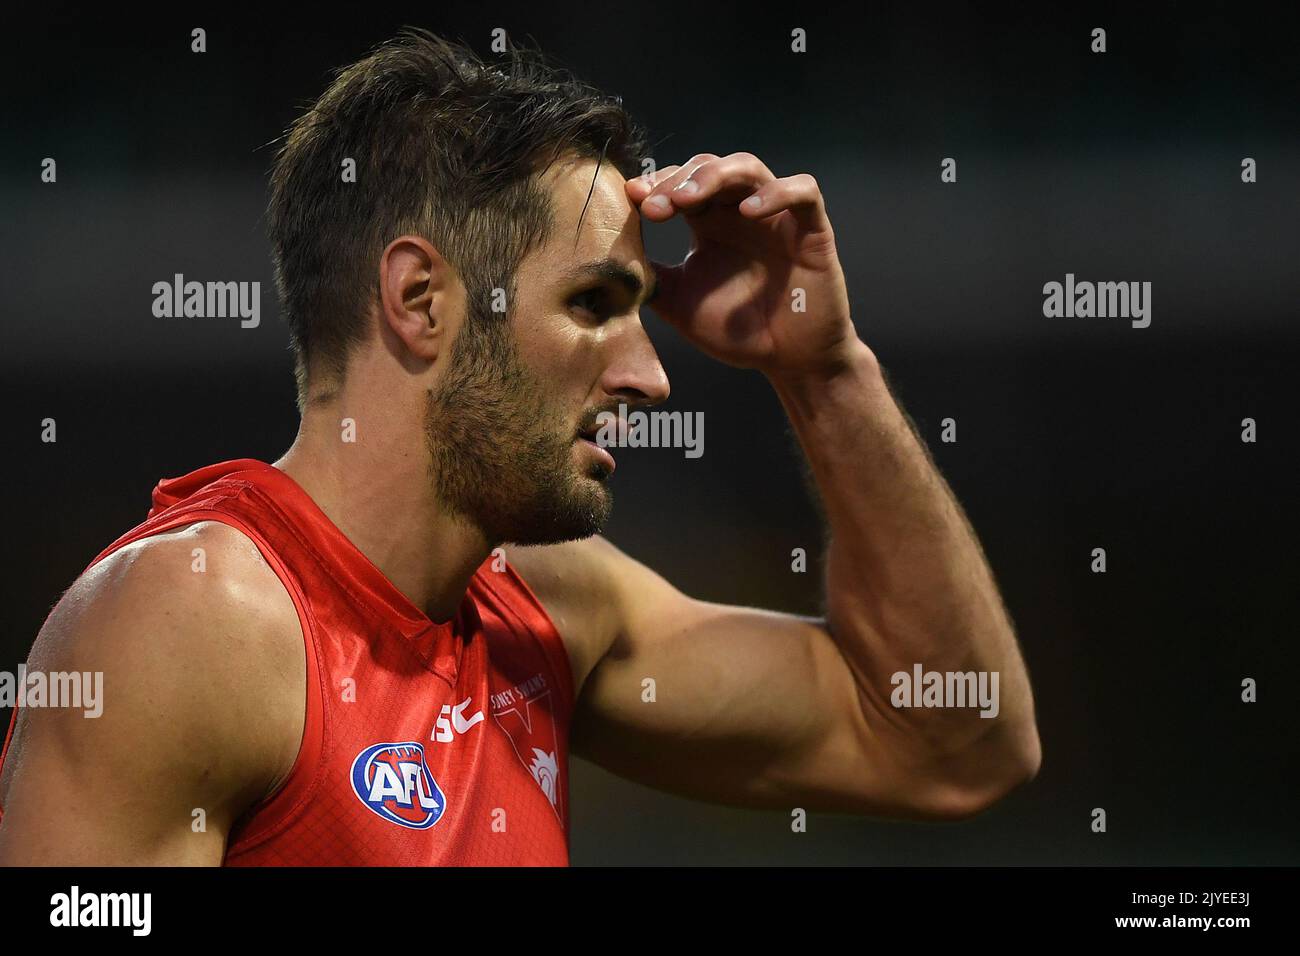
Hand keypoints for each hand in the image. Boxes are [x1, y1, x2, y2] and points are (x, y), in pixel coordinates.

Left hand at [627, 152, 858, 378]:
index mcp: (708, 223)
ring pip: (748, 167)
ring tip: (688, 197)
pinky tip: (748, 212)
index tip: (631, 199)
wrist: (788, 361)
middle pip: (707, 166)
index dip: (656, 184)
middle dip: (676, 179)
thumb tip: (606, 265)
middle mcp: (740, 211)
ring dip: (714, 175)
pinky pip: (803, 191)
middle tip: (653, 204)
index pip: (679, 184)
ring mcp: (777, 215)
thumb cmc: (738, 331)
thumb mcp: (681, 304)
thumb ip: (651, 279)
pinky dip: (777, 193)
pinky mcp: (812, 228)